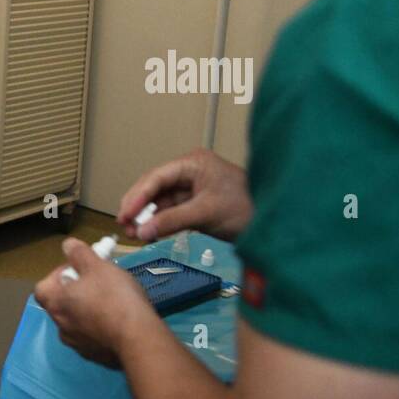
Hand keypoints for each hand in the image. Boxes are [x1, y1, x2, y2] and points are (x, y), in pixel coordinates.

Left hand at [34, 238, 156, 368]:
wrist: (137, 338)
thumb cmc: (114, 297)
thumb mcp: (97, 266)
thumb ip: (79, 254)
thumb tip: (67, 246)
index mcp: (56, 303)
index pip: (42, 287)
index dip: (58, 275)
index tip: (78, 270)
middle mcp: (60, 325)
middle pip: (60, 303)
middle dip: (76, 291)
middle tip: (98, 282)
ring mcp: (76, 343)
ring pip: (76, 321)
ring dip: (87, 310)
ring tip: (111, 301)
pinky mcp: (93, 355)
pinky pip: (92, 336)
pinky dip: (100, 327)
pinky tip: (119, 321)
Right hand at [116, 148, 252, 242]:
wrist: (274, 221)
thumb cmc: (246, 207)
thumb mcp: (206, 213)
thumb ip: (171, 221)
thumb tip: (141, 231)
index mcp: (192, 164)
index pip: (156, 178)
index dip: (137, 197)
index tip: (124, 215)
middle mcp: (188, 173)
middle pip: (153, 189)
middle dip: (138, 208)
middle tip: (124, 225)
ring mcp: (191, 190)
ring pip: (159, 203)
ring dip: (146, 218)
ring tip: (133, 234)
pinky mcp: (194, 206)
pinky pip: (169, 213)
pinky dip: (158, 224)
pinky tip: (149, 234)